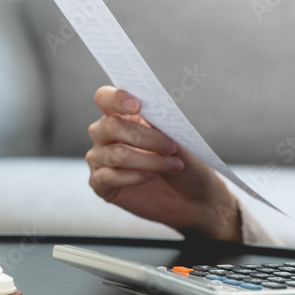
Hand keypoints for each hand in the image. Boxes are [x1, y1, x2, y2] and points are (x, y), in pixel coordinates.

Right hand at [85, 86, 241, 240]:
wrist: (194, 196)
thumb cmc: (185, 161)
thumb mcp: (178, 140)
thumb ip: (160, 125)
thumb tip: (150, 115)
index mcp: (123, 115)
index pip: (105, 98)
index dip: (116, 98)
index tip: (138, 105)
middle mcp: (105, 135)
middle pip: (110, 125)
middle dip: (145, 137)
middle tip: (171, 147)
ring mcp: (100, 160)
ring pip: (115, 155)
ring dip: (149, 160)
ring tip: (174, 165)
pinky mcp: (101, 185)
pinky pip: (109, 177)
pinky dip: (135, 176)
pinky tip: (152, 176)